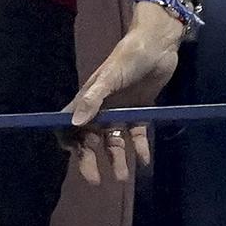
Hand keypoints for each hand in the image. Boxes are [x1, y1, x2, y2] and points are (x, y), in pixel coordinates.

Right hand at [63, 6, 184, 186]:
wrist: (157, 45)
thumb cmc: (128, 58)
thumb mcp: (108, 78)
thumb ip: (92, 100)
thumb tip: (74, 123)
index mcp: (89, 100)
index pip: (70, 124)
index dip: (68, 140)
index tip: (71, 154)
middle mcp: (102, 109)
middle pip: (91, 139)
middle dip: (91, 160)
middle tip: (96, 180)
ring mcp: (121, 111)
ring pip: (115, 140)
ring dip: (117, 158)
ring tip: (124, 176)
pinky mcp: (141, 111)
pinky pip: (137, 134)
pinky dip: (140, 147)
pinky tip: (144, 160)